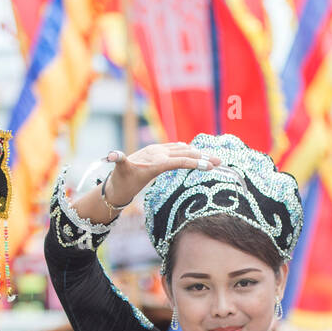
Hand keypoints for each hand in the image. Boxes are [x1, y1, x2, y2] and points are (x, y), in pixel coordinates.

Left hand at [101, 143, 223, 207]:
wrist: (115, 179)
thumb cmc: (121, 180)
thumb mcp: (120, 171)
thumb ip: (118, 159)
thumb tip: (111, 154)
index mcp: (155, 160)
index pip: (179, 160)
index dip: (195, 162)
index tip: (210, 166)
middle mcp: (158, 153)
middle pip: (185, 153)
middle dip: (203, 157)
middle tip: (220, 162)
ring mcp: (158, 152)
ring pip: (182, 150)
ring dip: (198, 153)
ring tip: (213, 158)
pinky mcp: (157, 153)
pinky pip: (175, 150)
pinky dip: (187, 151)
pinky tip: (192, 150)